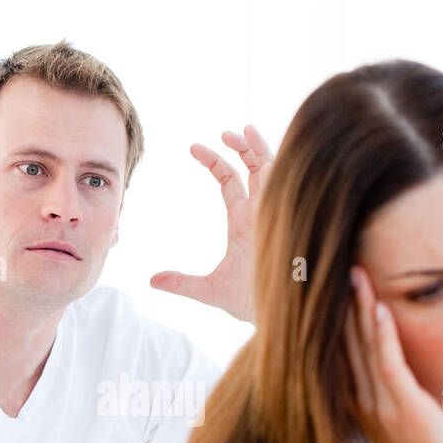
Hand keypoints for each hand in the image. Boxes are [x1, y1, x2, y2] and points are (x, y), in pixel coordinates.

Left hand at [150, 126, 272, 322]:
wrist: (278, 312)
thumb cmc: (250, 302)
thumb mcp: (210, 289)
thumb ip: (181, 283)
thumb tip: (151, 282)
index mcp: (243, 220)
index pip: (230, 180)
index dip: (214, 161)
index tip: (192, 148)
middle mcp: (262, 210)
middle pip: (254, 166)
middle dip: (241, 146)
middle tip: (223, 133)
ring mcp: (278, 210)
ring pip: (272, 167)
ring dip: (259, 147)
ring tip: (243, 130)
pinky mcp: (291, 214)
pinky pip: (288, 180)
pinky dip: (278, 162)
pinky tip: (262, 150)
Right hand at [344, 265, 442, 442]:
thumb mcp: (402, 419)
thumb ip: (394, 393)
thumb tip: (397, 368)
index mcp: (359, 402)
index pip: (341, 352)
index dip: (335, 320)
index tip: (331, 290)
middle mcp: (363, 400)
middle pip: (346, 343)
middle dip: (340, 305)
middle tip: (334, 268)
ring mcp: (381, 403)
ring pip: (363, 347)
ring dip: (357, 309)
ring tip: (354, 274)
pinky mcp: (403, 405)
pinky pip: (388, 364)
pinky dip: (382, 335)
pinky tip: (377, 308)